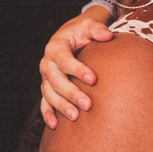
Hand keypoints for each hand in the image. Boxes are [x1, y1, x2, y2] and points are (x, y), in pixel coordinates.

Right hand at [39, 8, 114, 128]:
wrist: (69, 38)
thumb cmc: (81, 33)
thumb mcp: (88, 25)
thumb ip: (97, 29)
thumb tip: (108, 35)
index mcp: (55, 48)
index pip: (64, 61)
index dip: (78, 70)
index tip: (93, 80)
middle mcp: (47, 64)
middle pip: (56, 81)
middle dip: (71, 93)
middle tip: (88, 105)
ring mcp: (45, 78)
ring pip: (50, 94)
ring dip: (61, 106)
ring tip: (75, 117)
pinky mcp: (47, 88)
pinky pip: (44, 102)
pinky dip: (47, 114)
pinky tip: (55, 125)